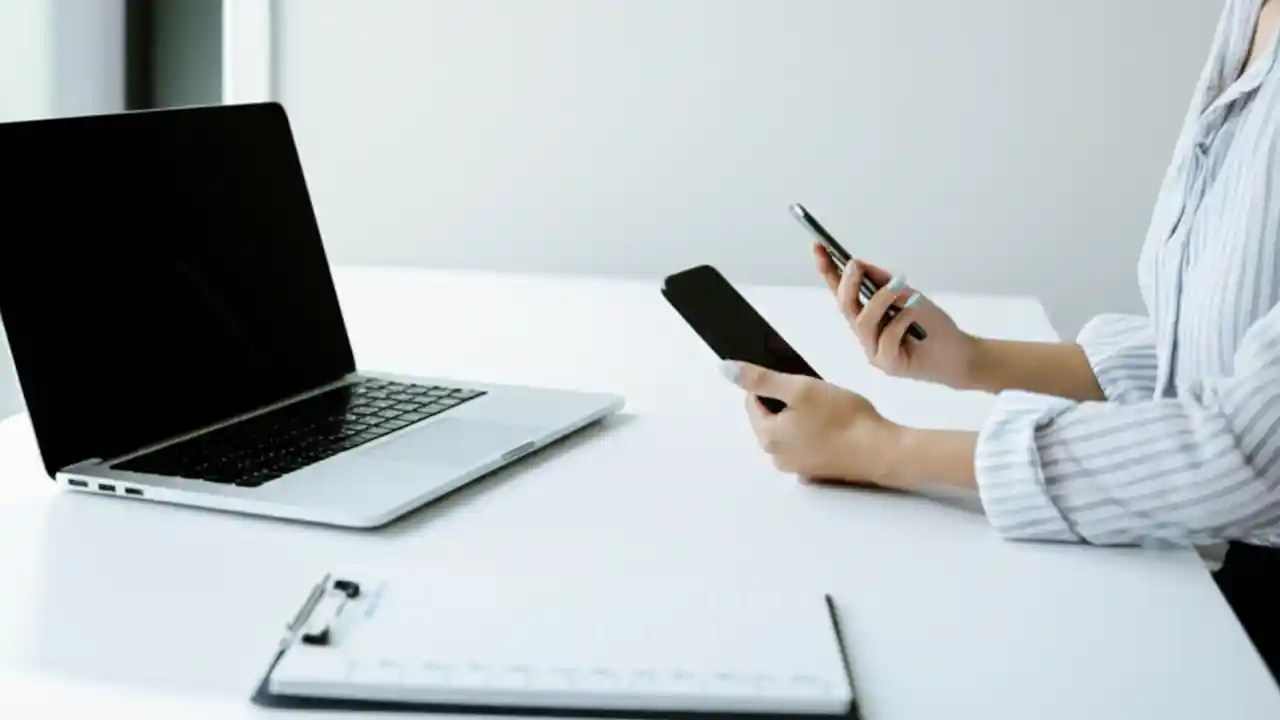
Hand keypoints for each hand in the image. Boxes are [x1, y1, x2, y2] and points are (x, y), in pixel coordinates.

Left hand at [721, 360, 901, 485]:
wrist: (882, 451)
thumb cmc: (846, 421)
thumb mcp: (800, 388)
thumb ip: (761, 378)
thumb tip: (726, 369)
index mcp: (767, 437)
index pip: (753, 400)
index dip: (773, 385)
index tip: (797, 384)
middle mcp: (777, 457)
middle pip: (771, 417)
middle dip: (789, 402)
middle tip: (816, 397)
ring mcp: (797, 467)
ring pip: (790, 430)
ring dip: (802, 417)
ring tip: (828, 412)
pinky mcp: (817, 471)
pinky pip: (807, 445)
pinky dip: (816, 434)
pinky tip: (835, 427)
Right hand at [812, 244, 978, 388]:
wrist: (960, 357)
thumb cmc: (934, 328)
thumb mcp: (910, 296)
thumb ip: (885, 283)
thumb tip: (860, 263)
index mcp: (868, 318)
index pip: (841, 293)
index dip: (828, 271)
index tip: (819, 247)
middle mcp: (866, 335)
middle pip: (845, 307)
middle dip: (847, 283)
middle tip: (855, 265)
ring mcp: (875, 352)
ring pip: (863, 322)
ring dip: (880, 299)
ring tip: (899, 285)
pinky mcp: (889, 365)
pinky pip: (888, 338)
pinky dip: (902, 319)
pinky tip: (916, 310)